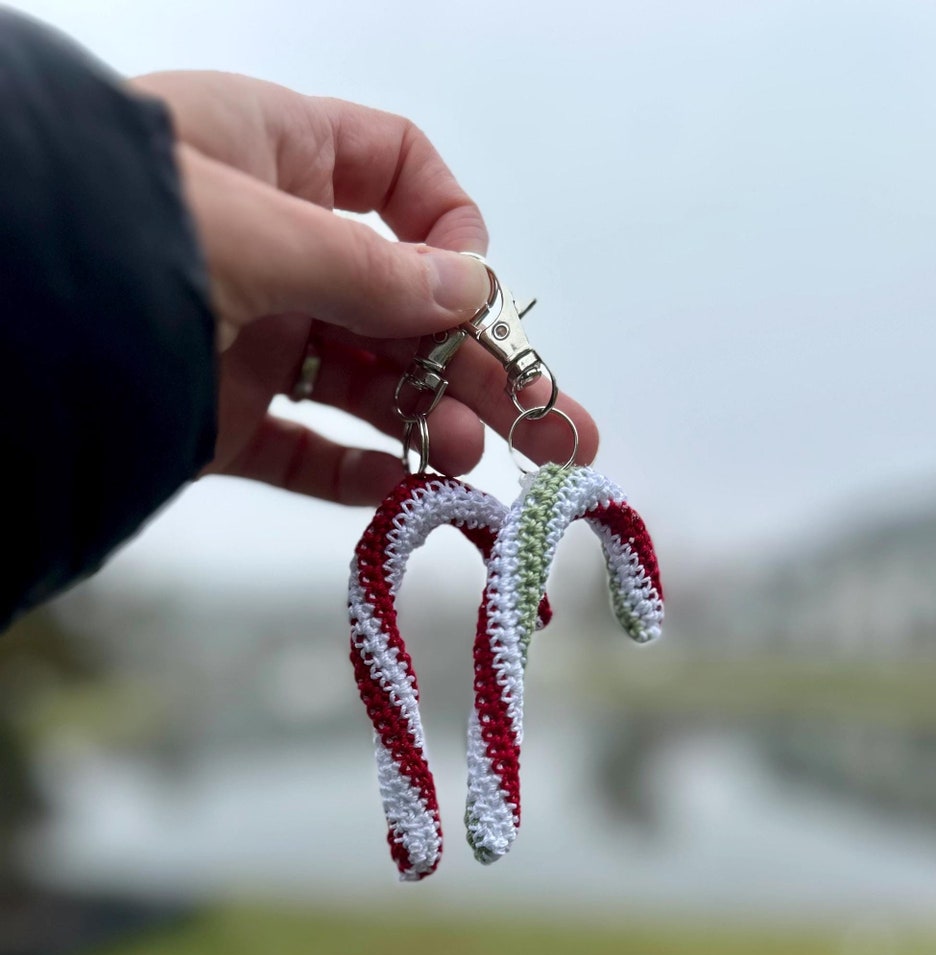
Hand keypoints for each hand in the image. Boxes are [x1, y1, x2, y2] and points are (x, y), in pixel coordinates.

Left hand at [132, 72, 597, 502]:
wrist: (2, 319)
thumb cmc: (122, 226)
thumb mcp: (266, 229)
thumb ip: (374, 272)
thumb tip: (471, 297)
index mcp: (276, 156)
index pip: (395, 173)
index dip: (448, 230)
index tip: (469, 289)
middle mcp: (271, 245)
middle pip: (401, 305)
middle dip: (482, 366)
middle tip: (557, 426)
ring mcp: (245, 333)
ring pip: (363, 383)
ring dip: (427, 423)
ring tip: (470, 461)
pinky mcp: (217, 417)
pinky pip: (302, 449)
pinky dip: (354, 475)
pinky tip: (406, 494)